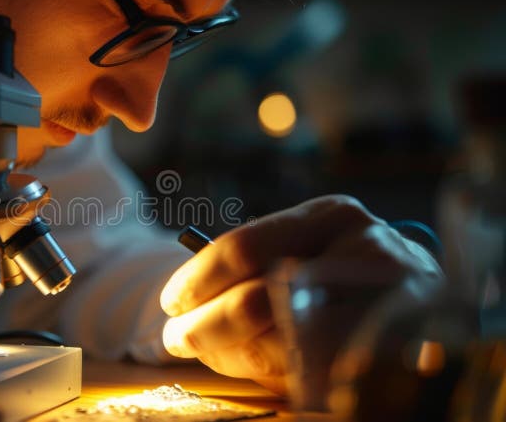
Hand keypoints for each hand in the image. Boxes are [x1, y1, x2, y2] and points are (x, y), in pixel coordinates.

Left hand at [159, 195, 441, 394]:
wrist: (422, 302)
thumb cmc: (343, 266)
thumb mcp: (308, 244)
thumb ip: (256, 263)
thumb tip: (186, 306)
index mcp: (333, 217)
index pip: (244, 248)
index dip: (196, 280)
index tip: (171, 302)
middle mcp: (363, 256)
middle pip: (255, 302)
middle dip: (204, 327)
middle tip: (176, 338)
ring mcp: (381, 311)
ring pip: (276, 348)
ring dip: (229, 356)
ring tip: (209, 350)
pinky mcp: (385, 359)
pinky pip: (306, 378)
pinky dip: (270, 376)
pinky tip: (257, 364)